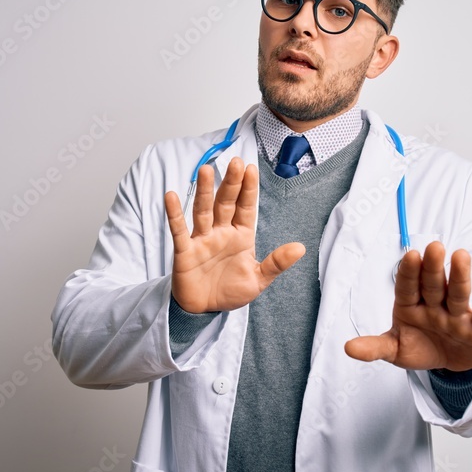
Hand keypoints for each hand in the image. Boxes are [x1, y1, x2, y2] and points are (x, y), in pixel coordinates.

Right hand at [164, 157, 304, 313]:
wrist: (205, 310)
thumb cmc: (230, 290)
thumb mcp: (258, 279)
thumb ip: (277, 263)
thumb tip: (300, 248)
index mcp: (241, 235)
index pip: (246, 207)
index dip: (248, 189)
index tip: (251, 168)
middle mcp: (221, 232)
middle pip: (226, 203)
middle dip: (231, 183)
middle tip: (235, 161)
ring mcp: (201, 240)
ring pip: (203, 211)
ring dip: (204, 191)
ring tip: (206, 170)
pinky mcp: (184, 251)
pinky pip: (178, 230)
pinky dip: (175, 214)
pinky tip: (171, 196)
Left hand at [344, 242, 471, 371]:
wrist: (448, 365)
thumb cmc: (420, 348)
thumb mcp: (394, 349)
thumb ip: (374, 347)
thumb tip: (347, 349)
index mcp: (410, 305)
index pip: (408, 287)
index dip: (409, 272)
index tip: (411, 255)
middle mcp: (434, 305)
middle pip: (432, 285)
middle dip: (432, 267)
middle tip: (434, 246)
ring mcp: (456, 315)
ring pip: (457, 293)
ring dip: (459, 276)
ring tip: (461, 255)